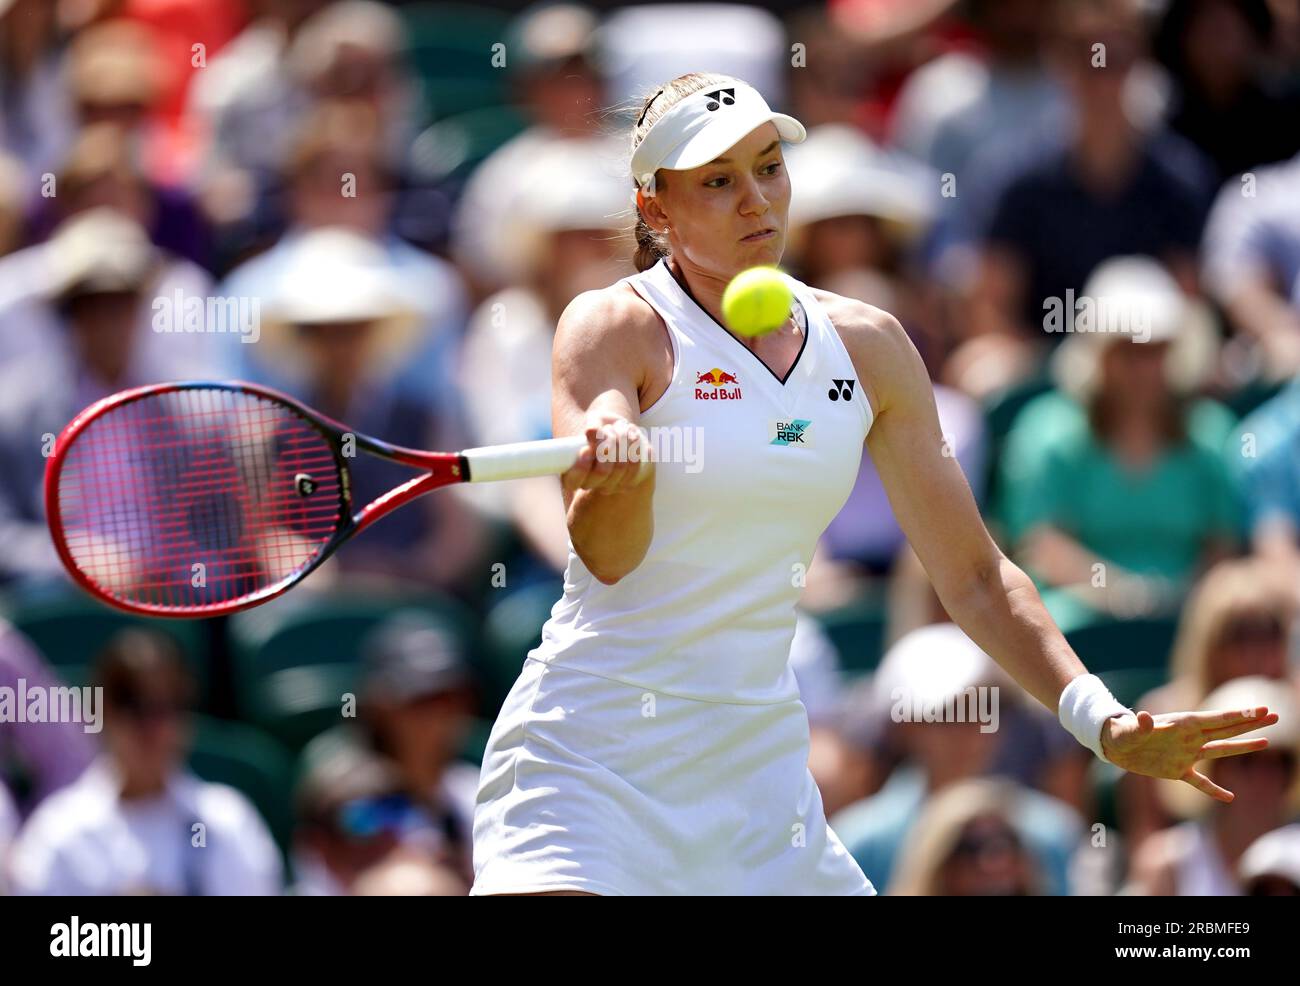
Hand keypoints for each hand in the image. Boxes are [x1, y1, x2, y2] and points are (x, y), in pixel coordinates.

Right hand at [561, 411, 653, 495]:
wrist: (621, 433)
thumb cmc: (602, 426)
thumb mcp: (594, 421)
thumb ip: (592, 427)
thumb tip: (591, 432)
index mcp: (573, 474)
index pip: (573, 481)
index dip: (580, 468)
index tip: (586, 449)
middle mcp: (591, 484)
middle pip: (601, 472)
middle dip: (608, 445)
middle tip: (609, 429)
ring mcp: (610, 486)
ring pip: (620, 467)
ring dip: (622, 442)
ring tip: (621, 428)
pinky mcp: (628, 482)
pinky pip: (634, 467)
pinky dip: (635, 448)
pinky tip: (634, 436)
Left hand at [1100, 706, 1279, 802]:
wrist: (1112, 745)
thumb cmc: (1120, 732)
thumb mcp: (1129, 729)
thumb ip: (1140, 726)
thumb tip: (1144, 717)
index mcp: (1182, 725)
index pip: (1216, 720)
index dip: (1239, 715)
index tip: (1261, 710)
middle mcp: (1189, 738)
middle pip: (1225, 730)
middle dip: (1250, 723)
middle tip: (1274, 715)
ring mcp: (1185, 754)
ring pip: (1220, 751)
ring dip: (1242, 747)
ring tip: (1266, 742)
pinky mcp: (1177, 771)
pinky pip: (1199, 782)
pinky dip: (1213, 790)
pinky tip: (1230, 798)